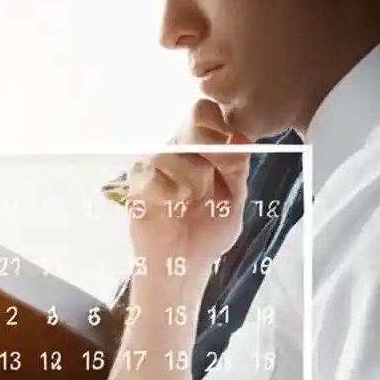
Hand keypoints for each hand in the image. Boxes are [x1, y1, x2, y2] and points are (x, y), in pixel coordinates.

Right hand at [126, 98, 252, 272]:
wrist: (183, 266)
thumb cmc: (208, 233)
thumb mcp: (235, 199)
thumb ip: (238, 167)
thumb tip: (242, 135)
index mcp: (202, 148)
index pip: (205, 112)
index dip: (218, 121)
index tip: (230, 141)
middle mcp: (177, 150)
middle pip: (191, 123)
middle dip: (211, 151)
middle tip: (213, 179)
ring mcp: (154, 164)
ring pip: (175, 153)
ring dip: (192, 182)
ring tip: (190, 202)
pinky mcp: (137, 183)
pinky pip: (153, 174)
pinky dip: (168, 193)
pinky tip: (170, 207)